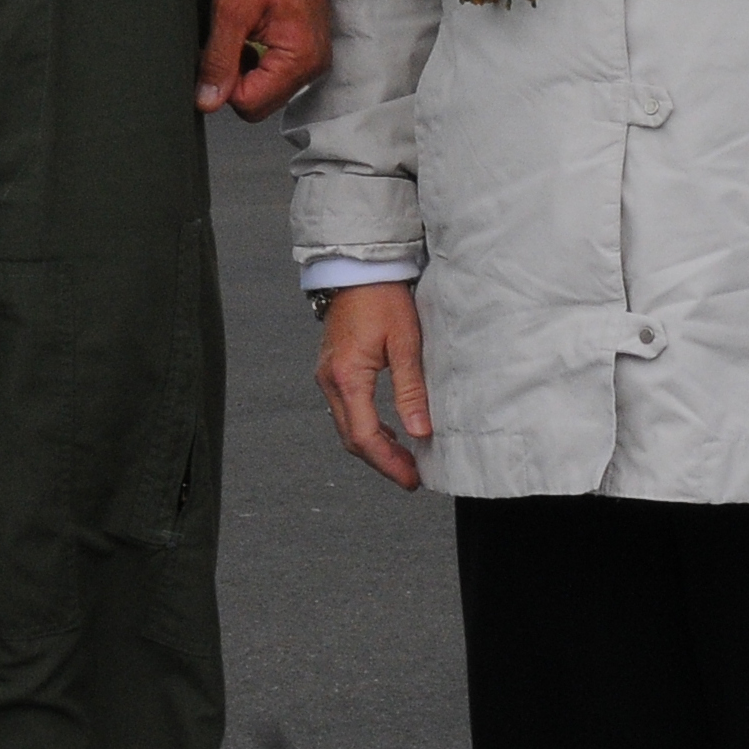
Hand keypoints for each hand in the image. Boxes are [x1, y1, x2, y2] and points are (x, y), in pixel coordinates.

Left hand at [197, 0, 328, 119]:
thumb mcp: (230, 9)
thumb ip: (218, 60)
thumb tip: (207, 101)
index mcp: (299, 59)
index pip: (250, 104)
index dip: (223, 84)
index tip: (216, 54)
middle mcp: (311, 67)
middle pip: (259, 104)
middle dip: (235, 80)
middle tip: (228, 42)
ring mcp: (311, 61)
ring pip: (265, 92)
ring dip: (245, 71)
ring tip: (241, 36)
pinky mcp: (306, 53)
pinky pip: (275, 76)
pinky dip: (257, 63)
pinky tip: (252, 37)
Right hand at [314, 279, 432, 488]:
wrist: (359, 268)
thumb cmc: (383, 298)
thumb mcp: (406, 343)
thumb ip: (411, 391)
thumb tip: (420, 433)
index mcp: (347, 377)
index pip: (364, 436)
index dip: (388, 463)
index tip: (412, 479)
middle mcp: (330, 381)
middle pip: (352, 438)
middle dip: (382, 462)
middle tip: (411, 477)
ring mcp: (328, 376)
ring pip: (347, 426)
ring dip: (374, 446)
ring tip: (404, 460)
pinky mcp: (333, 369)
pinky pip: (346, 410)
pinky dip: (366, 427)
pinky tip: (389, 430)